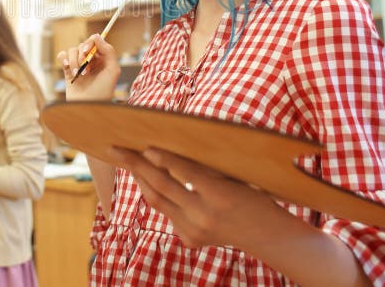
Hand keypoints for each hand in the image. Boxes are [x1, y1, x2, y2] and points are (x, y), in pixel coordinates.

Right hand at [57, 33, 120, 101]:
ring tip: (79, 75)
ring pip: (72, 50)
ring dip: (74, 61)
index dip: (90, 43)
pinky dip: (63, 59)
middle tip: (85, 67)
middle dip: (82, 55)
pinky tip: (67, 67)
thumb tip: (97, 35)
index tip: (88, 52)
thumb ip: (109, 51)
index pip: (95, 41)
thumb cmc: (103, 92)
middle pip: (83, 45)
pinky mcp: (68, 71)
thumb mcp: (112, 71)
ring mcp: (79, 65)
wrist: (87, 109)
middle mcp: (91, 61)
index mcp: (103, 59)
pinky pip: (62, 56)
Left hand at [109, 147, 279, 249]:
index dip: (164, 158)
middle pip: (161, 186)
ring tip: (126, 160)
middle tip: (116, 149)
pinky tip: (147, 178)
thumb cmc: (254, 196)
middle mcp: (203, 215)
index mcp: (220, 195)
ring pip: (156, 200)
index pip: (185, 172)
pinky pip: (166, 212)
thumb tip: (173, 145)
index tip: (146, 146)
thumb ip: (206, 166)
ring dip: (140, 178)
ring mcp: (194, 230)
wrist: (268, 237)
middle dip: (135, 165)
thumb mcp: (236, 177)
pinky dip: (157, 194)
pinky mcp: (189, 239)